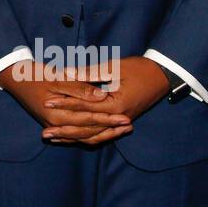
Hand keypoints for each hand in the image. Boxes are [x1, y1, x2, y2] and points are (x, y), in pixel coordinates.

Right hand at [0, 58, 132, 145]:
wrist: (15, 77)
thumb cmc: (36, 74)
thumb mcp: (58, 78)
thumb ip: (80, 89)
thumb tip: (101, 97)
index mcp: (57, 114)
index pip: (89, 119)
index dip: (109, 119)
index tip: (126, 117)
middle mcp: (55, 125)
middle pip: (88, 132)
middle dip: (110, 129)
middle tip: (129, 125)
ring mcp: (54, 127)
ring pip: (82, 137)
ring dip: (102, 134)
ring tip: (120, 130)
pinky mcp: (54, 125)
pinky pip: (75, 135)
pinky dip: (89, 135)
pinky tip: (101, 132)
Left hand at [43, 56, 170, 127]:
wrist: (163, 75)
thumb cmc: (138, 68)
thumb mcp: (113, 67)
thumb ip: (89, 73)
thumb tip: (66, 73)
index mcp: (115, 105)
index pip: (84, 107)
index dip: (64, 104)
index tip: (47, 103)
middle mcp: (118, 118)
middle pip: (87, 127)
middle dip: (65, 130)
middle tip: (45, 133)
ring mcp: (121, 122)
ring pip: (94, 134)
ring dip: (73, 137)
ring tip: (54, 139)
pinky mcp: (122, 121)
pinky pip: (102, 133)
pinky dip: (87, 136)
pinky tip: (74, 137)